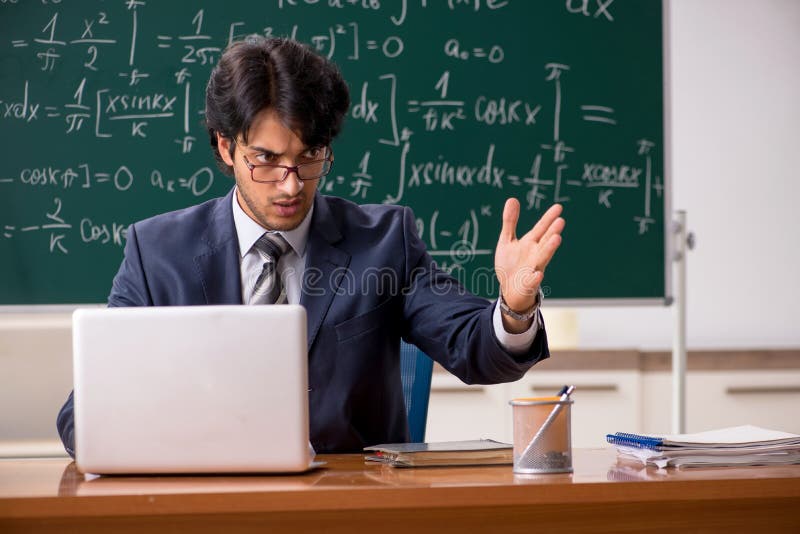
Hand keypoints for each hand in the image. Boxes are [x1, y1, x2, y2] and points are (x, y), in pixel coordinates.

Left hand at [494, 199, 563, 328]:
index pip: (541, 228)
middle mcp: (535, 254)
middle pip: (545, 241)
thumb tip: (512, 199)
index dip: (549, 218)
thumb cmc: (510, 264)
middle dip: (552, 232)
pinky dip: (535, 278)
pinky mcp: (528, 283)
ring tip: (557, 239)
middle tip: (560, 221)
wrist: (509, 290)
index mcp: (530, 243)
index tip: (558, 207)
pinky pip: (532, 281)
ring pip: (543, 258)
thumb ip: (510, 222)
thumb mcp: (507, 241)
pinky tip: (538, 274)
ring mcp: (533, 269)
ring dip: (549, 249)